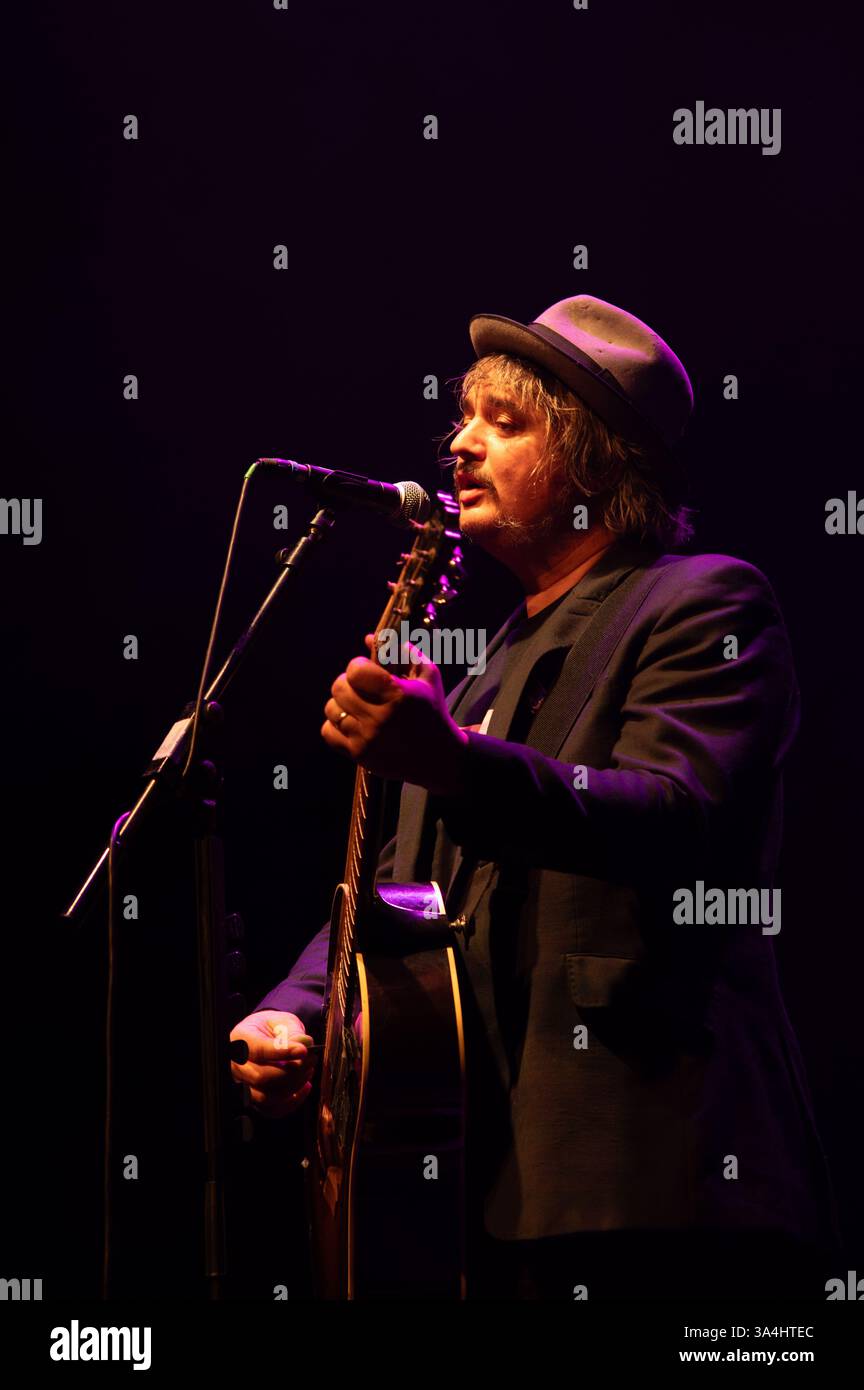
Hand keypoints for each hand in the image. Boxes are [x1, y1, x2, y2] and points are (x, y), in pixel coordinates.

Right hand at [230, 1010, 316, 1117]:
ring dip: (293, 1086)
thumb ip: (293, 1031)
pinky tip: (305, 1086)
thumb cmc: (273, 1028)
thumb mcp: (283, 1021)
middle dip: (291, 1071)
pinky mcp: (255, 1098)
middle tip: (310, 1060)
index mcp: (241, 1039)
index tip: (304, 1050)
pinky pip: (272, 1110)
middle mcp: (237, 1065)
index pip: (258, 1050)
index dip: (282, 1052)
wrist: (265, 1036)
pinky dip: (292, 1102)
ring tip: (308, 1070)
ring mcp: (244, 1084)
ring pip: (266, 1096)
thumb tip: (305, 1044)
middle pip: (260, 1077)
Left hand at [321, 635, 468, 793]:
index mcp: (398, 695)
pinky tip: (352, 722)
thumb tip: (369, 639)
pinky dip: (336, 725)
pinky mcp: (359, 755)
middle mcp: (380, 718)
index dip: (357, 666)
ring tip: (357, 706)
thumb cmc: (432, 710)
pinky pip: (328, 732)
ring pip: (331, 709)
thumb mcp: (427, 676)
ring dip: (342, 704)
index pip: (355, 670)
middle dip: (348, 683)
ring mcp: (367, 739)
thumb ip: (402, 652)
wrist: (439, 756)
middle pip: (339, 688)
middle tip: (361, 688)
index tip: (367, 671)